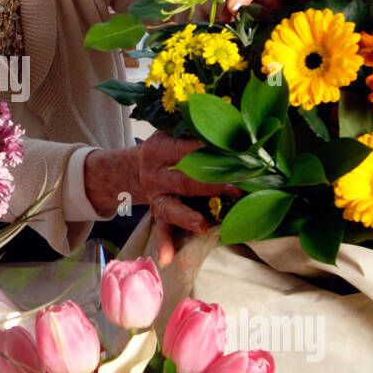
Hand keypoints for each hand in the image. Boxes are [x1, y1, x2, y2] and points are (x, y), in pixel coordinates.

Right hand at [84, 133, 235, 267]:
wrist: (134, 168)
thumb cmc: (167, 147)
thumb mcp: (173, 131)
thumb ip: (194, 128)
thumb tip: (233, 113)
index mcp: (159, 147)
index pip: (186, 148)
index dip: (210, 151)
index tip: (237, 154)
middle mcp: (154, 172)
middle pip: (184, 179)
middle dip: (211, 184)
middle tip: (236, 188)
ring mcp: (155, 195)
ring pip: (170, 206)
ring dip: (186, 216)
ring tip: (201, 225)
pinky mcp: (157, 213)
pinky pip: (160, 230)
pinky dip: (164, 244)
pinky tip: (167, 259)